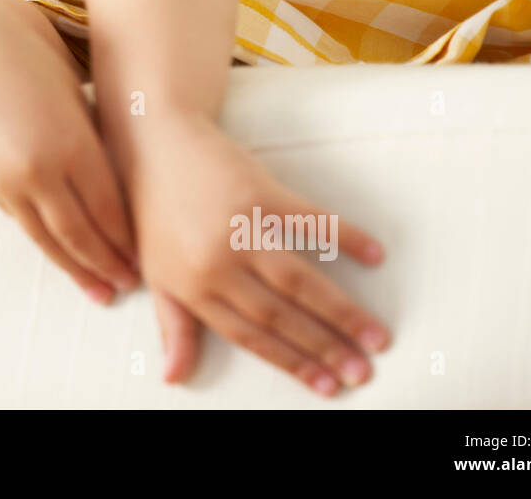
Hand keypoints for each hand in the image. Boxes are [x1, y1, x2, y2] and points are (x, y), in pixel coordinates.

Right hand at [0, 13, 140, 303]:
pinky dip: (43, 242)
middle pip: (80, 233)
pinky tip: (60, 255)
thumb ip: (90, 147)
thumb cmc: (31, 63)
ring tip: (99, 290)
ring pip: (46, 237)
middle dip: (106, 263)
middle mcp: (41, 168)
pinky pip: (19, 221)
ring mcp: (7, 179)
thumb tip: (115, 191)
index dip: (126, 239)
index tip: (145, 259)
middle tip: (128, 285)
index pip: (109, 208)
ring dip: (75, 268)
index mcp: (73, 143)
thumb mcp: (73, 102)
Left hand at [124, 113, 390, 395]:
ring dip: (341, 311)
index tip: (328, 387)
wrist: (154, 144)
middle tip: (364, 371)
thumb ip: (173, 327)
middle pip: (280, 314)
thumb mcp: (156, 274)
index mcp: (193, 287)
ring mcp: (240, 226)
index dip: (292, 364)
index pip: (251, 336)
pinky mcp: (260, 191)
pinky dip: (345, 236)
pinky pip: (310, 220)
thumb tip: (174, 379)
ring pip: (298, 279)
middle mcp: (217, 262)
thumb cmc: (154, 213)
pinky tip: (375, 255)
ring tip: (377, 336)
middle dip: (326, 348)